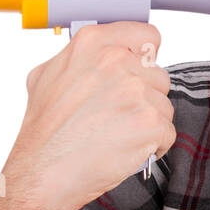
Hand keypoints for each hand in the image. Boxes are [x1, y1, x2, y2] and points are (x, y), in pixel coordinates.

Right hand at [0, 22, 175, 209]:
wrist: (42, 174)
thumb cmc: (44, 131)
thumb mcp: (47, 76)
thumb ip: (80, 57)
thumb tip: (102, 51)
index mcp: (92, 43)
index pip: (147, 35)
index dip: (145, 57)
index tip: (137, 71)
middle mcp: (116, 61)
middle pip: (158, 74)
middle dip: (144, 96)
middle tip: (115, 115)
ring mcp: (135, 91)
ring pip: (164, 104)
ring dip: (147, 122)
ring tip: (116, 134)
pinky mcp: (150, 122)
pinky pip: (167, 131)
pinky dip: (153, 145)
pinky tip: (125, 149)